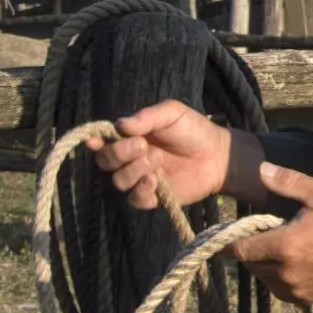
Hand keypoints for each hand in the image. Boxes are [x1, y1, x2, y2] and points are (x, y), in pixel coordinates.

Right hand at [84, 99, 238, 210]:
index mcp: (129, 137)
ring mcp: (140, 179)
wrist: (218, 155)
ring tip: (158, 159)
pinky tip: (156, 179)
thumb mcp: (172, 113)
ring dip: (135, 169)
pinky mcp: (153, 197)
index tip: (96, 140)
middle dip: (119, 153)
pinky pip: (135, 199)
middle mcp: (130, 159)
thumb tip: (120, 125)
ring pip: (119, 181)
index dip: (94, 141)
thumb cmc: (193, 130)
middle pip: (105, 161)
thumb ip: (146, 117)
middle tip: (142, 145)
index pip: (102, 142)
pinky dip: (141, 189)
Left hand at [227, 165, 312, 302]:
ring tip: (282, 247)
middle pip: (250, 264)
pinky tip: (294, 263)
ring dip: (265, 264)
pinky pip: (280, 290)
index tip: (230, 232)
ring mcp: (295, 290)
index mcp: (285, 246)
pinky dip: (279, 278)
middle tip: (266, 233)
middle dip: (252, 249)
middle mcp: (285, 273)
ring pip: (264, 278)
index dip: (231, 241)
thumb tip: (261, 169)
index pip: (240, 249)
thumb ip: (289, 182)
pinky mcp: (305, 300)